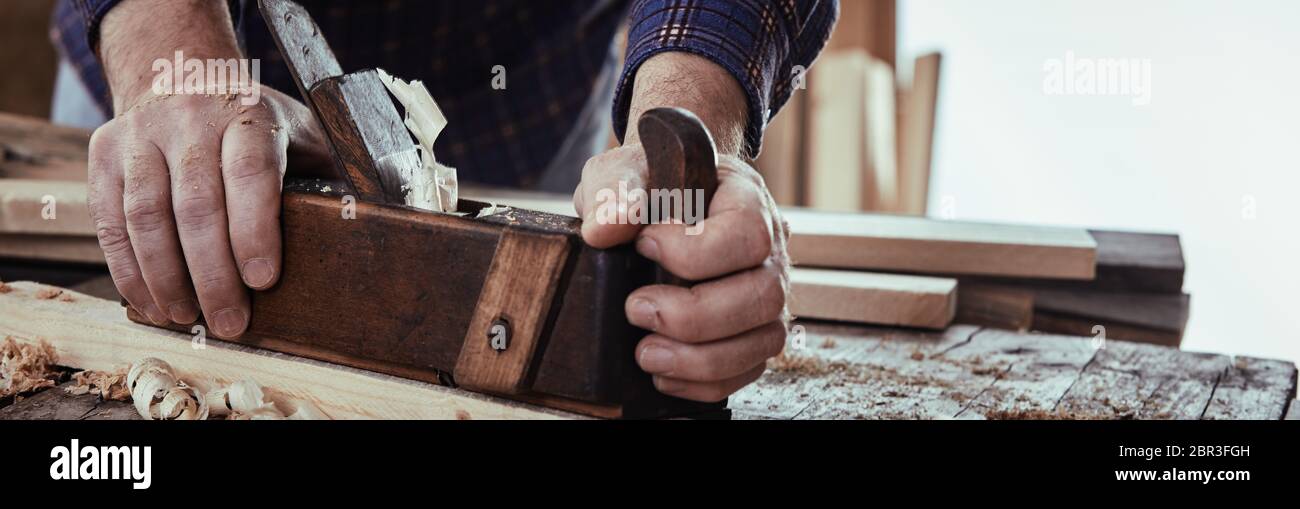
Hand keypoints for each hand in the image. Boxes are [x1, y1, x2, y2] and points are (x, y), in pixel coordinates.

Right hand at [87, 87, 329, 337]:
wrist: (179, 73)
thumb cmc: (253, 122)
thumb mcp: (301, 130)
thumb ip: (332, 168)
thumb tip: (385, 218)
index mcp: (248, 116)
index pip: (250, 174)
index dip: (255, 230)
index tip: (264, 280)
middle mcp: (189, 120)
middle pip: (197, 206)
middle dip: (213, 274)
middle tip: (231, 322)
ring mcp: (140, 137)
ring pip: (146, 216)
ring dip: (166, 278)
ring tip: (188, 319)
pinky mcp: (104, 156)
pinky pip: (111, 221)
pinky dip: (129, 270)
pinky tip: (152, 303)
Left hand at [574, 145, 790, 401]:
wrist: (658, 201)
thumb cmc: (650, 184)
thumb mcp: (625, 170)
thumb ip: (616, 190)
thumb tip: (605, 230)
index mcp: (747, 200)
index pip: (748, 233)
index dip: (696, 252)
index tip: (645, 246)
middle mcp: (770, 252)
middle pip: (763, 295)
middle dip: (694, 315)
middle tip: (636, 308)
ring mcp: (766, 296)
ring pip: (762, 341)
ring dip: (699, 358)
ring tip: (645, 352)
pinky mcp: (752, 334)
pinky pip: (747, 370)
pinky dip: (703, 382)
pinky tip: (662, 373)